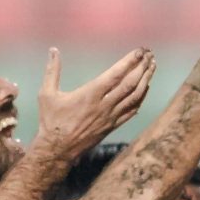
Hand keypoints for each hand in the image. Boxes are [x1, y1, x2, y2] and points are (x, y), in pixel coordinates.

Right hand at [34, 47, 157, 155]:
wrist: (58, 149)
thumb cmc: (51, 120)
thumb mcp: (46, 94)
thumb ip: (52, 70)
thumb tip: (53, 50)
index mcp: (90, 94)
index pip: (116, 74)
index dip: (129, 61)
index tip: (139, 51)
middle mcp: (104, 105)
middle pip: (130, 84)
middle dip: (142, 68)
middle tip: (150, 55)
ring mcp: (111, 117)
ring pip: (135, 97)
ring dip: (146, 80)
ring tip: (152, 67)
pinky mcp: (113, 126)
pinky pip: (132, 111)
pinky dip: (141, 98)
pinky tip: (145, 89)